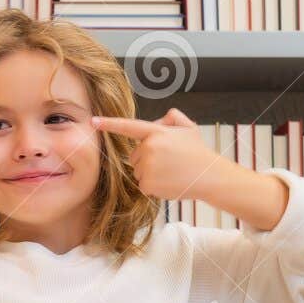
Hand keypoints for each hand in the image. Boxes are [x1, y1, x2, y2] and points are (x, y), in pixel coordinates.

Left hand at [90, 108, 224, 200]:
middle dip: (148, 158)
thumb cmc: (198, 152)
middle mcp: (149, 148)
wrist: (210, 176)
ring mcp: (147, 167)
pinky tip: (169, 181)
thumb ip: (171, 117)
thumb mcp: (188, 127)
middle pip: (135, 155)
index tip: (93, 121)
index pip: (128, 127)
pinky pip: (143, 184)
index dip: (109, 124)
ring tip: (172, 171)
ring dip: (151, 172)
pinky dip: (154, 185)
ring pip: (138, 170)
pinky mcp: (148, 184)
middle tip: (170, 161)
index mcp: (156, 132)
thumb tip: (156, 122)